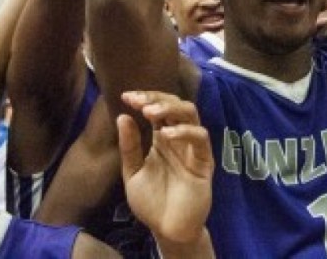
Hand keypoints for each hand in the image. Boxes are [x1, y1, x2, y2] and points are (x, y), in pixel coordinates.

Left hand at [119, 90, 214, 247]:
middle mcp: (179, 138)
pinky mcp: (204, 161)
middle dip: (157, 98)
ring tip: (150, 112)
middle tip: (139, 102)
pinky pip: (200, 138)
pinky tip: (166, 134)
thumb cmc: (151, 201)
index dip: (145, 98)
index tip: (127, 97)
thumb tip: (122, 116)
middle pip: (176, 104)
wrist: (167, 229)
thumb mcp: (132, 172)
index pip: (158, 108)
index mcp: (162, 138)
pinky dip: (185, 131)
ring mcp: (192, 147)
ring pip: (191, 113)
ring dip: (171, 107)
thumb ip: (129, 147)